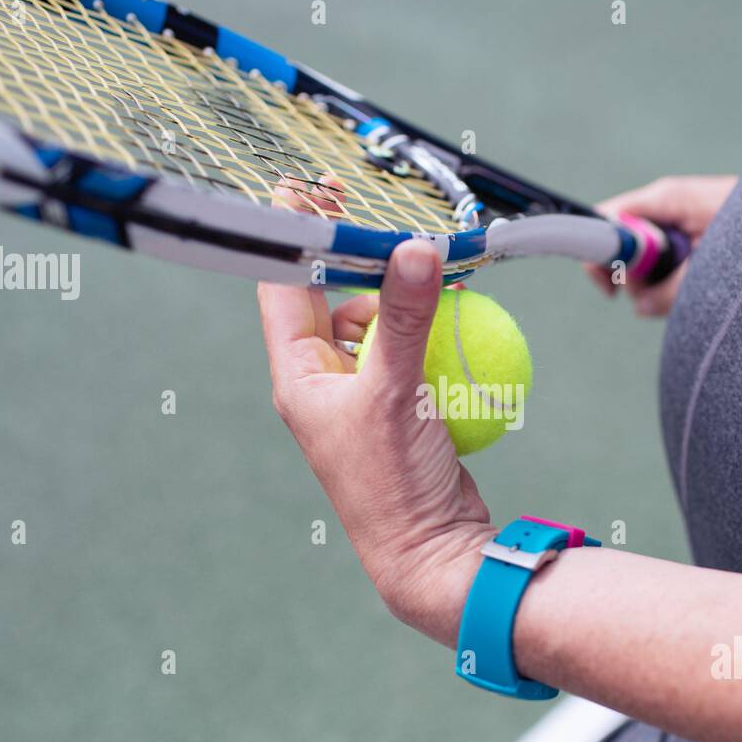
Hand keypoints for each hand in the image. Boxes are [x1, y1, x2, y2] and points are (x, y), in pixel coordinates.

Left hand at [257, 240, 495, 644]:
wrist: (431, 553)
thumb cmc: (393, 482)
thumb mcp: (396, 391)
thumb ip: (405, 317)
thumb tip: (415, 247)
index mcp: (299, 377)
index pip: (285, 289)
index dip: (292, 236)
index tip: (303, 188)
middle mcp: (323, 384)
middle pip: (332, 298)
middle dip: (356, 257)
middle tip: (375, 212)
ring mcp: (362, 396)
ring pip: (376, 322)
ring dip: (401, 294)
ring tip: (434, 270)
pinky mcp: (399, 407)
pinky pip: (409, 351)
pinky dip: (429, 329)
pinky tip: (456, 311)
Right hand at [585, 174, 736, 316]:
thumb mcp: (712, 272)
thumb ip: (670, 292)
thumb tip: (640, 306)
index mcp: (666, 198)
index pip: (605, 220)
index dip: (598, 257)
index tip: (612, 292)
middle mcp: (667, 201)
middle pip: (621, 242)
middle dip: (636, 278)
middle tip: (667, 295)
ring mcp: (680, 212)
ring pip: (645, 254)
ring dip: (662, 281)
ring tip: (699, 286)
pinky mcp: (695, 225)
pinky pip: (668, 254)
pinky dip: (679, 275)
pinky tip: (704, 280)